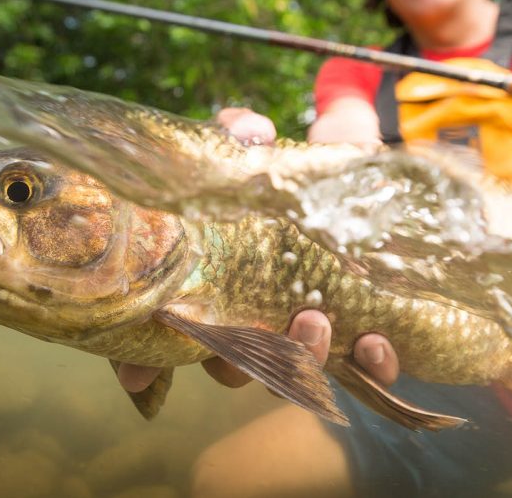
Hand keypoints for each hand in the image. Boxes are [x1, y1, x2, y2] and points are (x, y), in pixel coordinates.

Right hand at [117, 107, 400, 392]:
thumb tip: (250, 134)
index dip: (143, 365)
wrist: (354, 169)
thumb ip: (241, 134)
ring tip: (316, 321)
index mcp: (210, 286)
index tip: (136, 376)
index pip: (168, 338)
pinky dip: (372, 365)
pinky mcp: (361, 329)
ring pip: (294, 373)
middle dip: (240, 362)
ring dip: (302, 359)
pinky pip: (366, 369)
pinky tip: (374, 342)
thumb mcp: (255, 143)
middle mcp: (251, 320)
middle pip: (232, 367)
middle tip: (261, 328)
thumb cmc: (283, 166)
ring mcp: (304, 329)